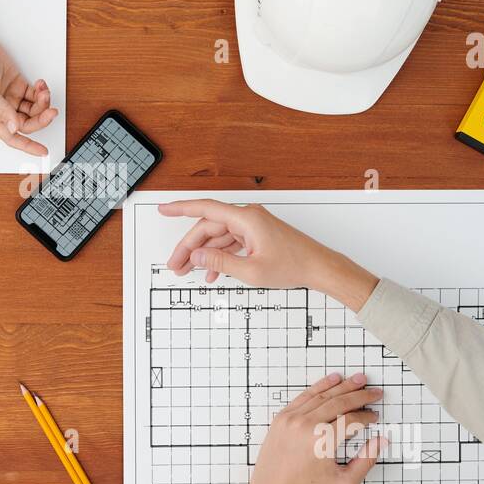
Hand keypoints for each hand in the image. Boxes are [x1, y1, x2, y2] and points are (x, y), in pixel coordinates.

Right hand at [0, 36, 57, 155]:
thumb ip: (3, 110)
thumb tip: (15, 127)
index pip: (13, 137)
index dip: (28, 146)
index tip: (42, 151)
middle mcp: (3, 109)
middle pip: (28, 122)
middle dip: (41, 117)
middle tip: (51, 110)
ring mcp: (11, 97)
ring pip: (33, 108)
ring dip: (42, 102)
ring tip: (43, 90)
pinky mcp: (18, 84)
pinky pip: (34, 94)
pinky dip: (40, 92)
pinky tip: (40, 85)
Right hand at [159, 199, 379, 310]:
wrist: (319, 268)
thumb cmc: (294, 265)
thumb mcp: (251, 271)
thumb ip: (221, 262)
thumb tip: (198, 255)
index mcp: (246, 219)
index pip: (205, 209)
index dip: (181, 209)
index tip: (164, 209)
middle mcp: (247, 217)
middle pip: (208, 228)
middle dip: (189, 247)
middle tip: (175, 265)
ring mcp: (252, 226)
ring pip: (218, 237)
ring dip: (203, 254)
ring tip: (188, 272)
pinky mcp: (257, 236)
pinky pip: (230, 243)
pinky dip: (219, 257)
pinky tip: (211, 274)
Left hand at [238, 372, 385, 483]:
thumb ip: (366, 461)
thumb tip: (381, 441)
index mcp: (322, 440)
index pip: (352, 420)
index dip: (367, 416)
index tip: (374, 416)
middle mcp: (306, 425)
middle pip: (339, 402)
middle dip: (360, 395)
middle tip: (374, 392)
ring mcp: (292, 419)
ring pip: (322, 395)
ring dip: (343, 386)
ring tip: (358, 379)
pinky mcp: (282, 417)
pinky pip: (304, 396)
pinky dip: (320, 386)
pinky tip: (333, 379)